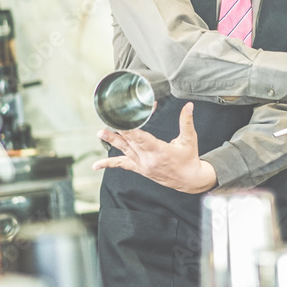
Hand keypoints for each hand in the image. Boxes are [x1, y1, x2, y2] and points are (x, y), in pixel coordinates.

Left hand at [91, 102, 217, 193]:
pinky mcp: (140, 169)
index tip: (121, 121)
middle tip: (107, 120)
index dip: (130, 130)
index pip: (142, 139)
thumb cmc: (189, 159)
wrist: (189, 181)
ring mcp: (143, 165)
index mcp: (160, 151)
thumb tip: (189, 105)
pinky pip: (123, 165)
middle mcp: (148, 160)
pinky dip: (109, 164)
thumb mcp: (190, 140)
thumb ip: (187, 122)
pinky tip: (96, 165)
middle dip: (118, 130)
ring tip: (100, 133)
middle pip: (130, 142)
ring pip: (124, 151)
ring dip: (112, 141)